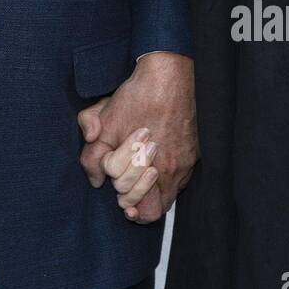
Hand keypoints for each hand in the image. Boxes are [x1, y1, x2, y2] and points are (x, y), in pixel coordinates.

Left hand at [77, 51, 197, 223]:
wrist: (168, 75)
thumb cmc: (137, 99)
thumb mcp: (105, 126)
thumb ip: (93, 158)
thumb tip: (95, 180)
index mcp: (154, 171)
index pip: (148, 213)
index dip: (131, 208)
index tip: (120, 198)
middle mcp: (175, 171)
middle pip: (159, 207)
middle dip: (139, 197)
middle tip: (125, 182)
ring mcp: (188, 162)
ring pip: (171, 191)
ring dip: (154, 187)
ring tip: (139, 170)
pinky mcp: (195, 150)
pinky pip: (182, 175)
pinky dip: (167, 173)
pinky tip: (154, 156)